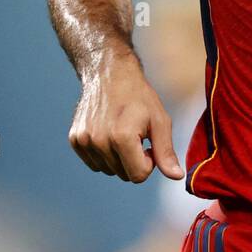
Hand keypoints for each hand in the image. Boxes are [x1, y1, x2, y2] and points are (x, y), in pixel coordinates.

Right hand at [69, 50, 183, 182]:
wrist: (109, 74)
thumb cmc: (139, 97)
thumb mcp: (160, 121)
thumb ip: (166, 152)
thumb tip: (177, 177)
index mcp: (122, 137)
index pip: (138, 176)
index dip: (148, 162)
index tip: (148, 144)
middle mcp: (99, 141)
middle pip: (123, 175)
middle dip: (134, 161)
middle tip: (136, 136)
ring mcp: (84, 141)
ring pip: (108, 171)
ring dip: (118, 159)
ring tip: (122, 133)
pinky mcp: (75, 140)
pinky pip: (94, 163)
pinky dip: (104, 155)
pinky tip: (109, 134)